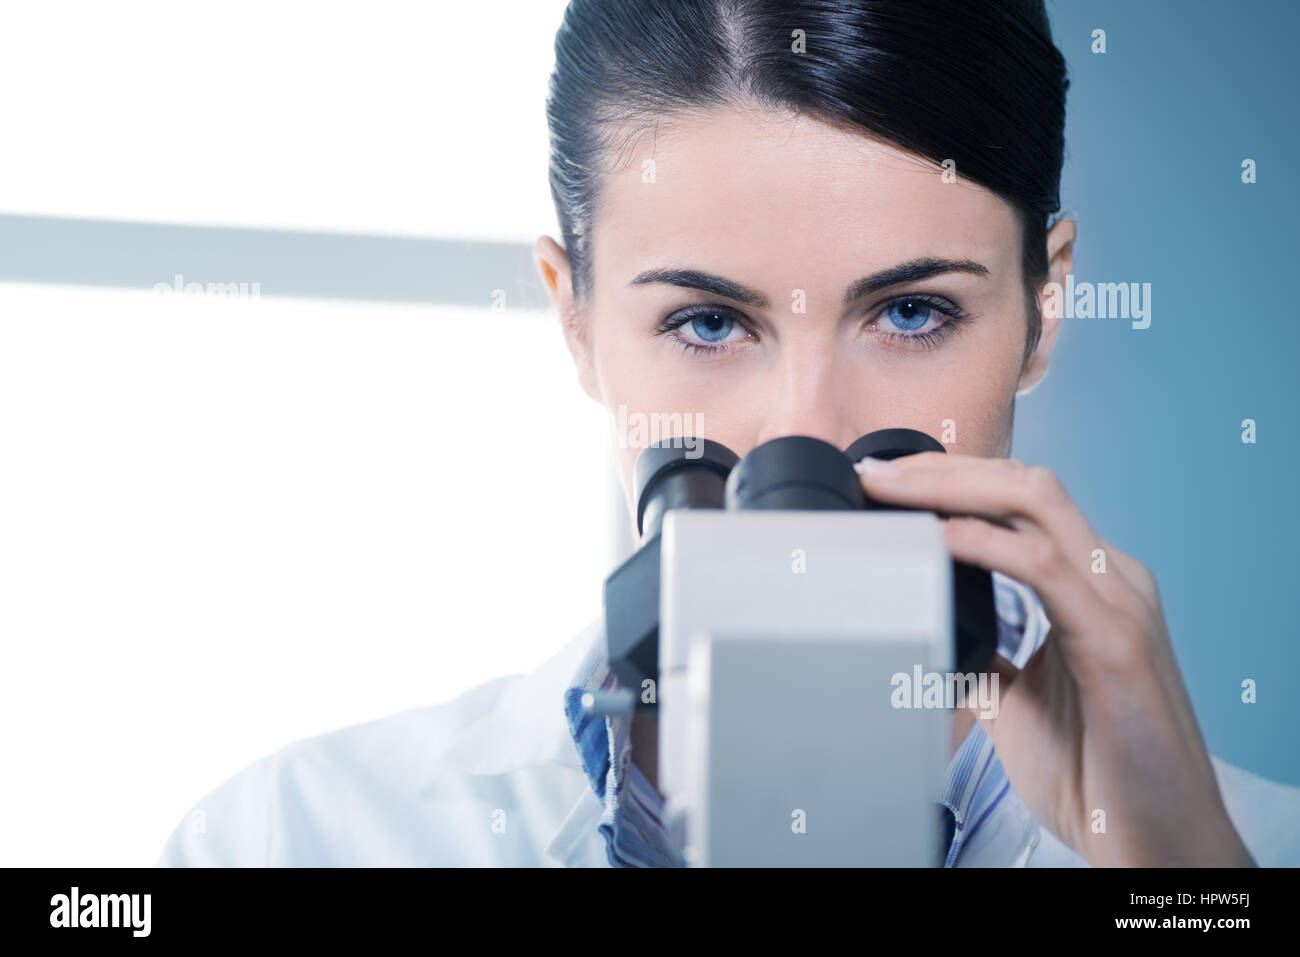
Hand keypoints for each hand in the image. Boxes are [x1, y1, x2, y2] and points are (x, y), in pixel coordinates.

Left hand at [855, 452, 1253, 866]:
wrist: (1153, 841)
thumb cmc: (1095, 772)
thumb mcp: (1016, 701)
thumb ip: (983, 657)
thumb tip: (929, 637)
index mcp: (1088, 586)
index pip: (1018, 502)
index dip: (950, 481)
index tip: (884, 483)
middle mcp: (1107, 577)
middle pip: (1022, 483)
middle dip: (941, 468)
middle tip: (873, 472)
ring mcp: (1116, 601)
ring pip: (1035, 502)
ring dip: (953, 487)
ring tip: (891, 489)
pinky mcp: (1115, 640)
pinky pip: (1042, 567)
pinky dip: (984, 543)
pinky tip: (938, 538)